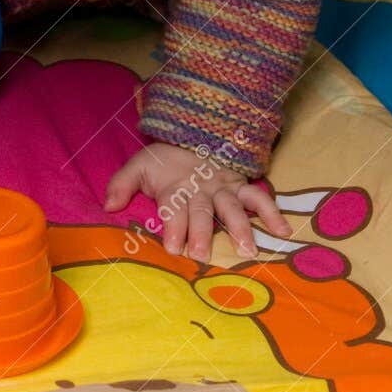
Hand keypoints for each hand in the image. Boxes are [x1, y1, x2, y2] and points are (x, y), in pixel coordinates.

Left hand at [104, 141, 291, 261]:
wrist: (191, 136)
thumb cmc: (163, 162)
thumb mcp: (138, 166)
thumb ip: (121, 185)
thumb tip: (108, 207)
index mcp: (175, 187)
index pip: (173, 208)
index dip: (173, 226)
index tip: (173, 247)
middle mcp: (201, 189)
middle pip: (202, 211)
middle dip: (203, 232)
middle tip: (204, 254)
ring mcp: (224, 188)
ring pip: (232, 207)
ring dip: (240, 228)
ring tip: (247, 250)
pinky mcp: (241, 187)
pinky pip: (259, 197)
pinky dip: (272, 212)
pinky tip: (283, 231)